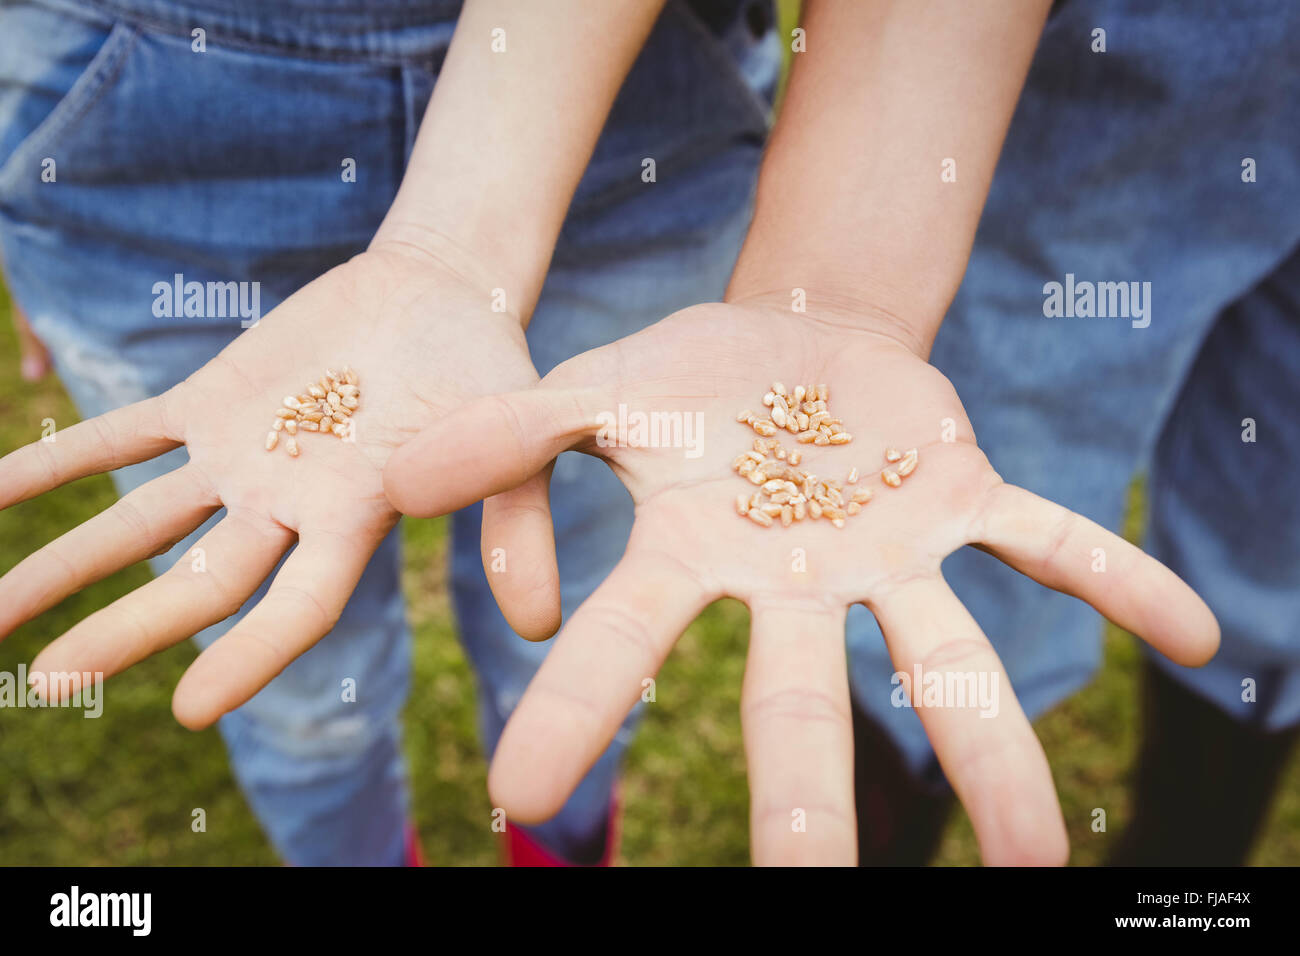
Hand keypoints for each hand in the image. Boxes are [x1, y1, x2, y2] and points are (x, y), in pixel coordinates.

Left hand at [0, 238, 560, 727]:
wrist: (440, 292)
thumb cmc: (489, 366)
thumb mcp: (517, 439)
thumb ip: (518, 525)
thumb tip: (543, 625)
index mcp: (358, 520)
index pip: (299, 605)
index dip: (250, 654)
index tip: (187, 707)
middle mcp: (288, 507)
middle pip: (198, 582)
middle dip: (126, 630)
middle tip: (51, 683)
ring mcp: (243, 459)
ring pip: (141, 524)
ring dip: (63, 565)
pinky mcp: (212, 403)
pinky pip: (121, 436)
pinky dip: (56, 462)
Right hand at [384, 297, 1219, 864]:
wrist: (785, 335)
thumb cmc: (683, 381)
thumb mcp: (588, 390)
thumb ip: (503, 437)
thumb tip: (393, 479)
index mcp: (694, 558)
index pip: (621, 646)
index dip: (571, 718)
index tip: (519, 800)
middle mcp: (795, 584)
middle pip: (797, 709)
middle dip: (805, 807)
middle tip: (812, 895)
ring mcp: (889, 551)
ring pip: (945, 667)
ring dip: (994, 759)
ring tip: (1036, 862)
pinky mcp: (964, 499)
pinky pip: (1052, 549)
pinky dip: (1120, 587)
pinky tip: (1201, 641)